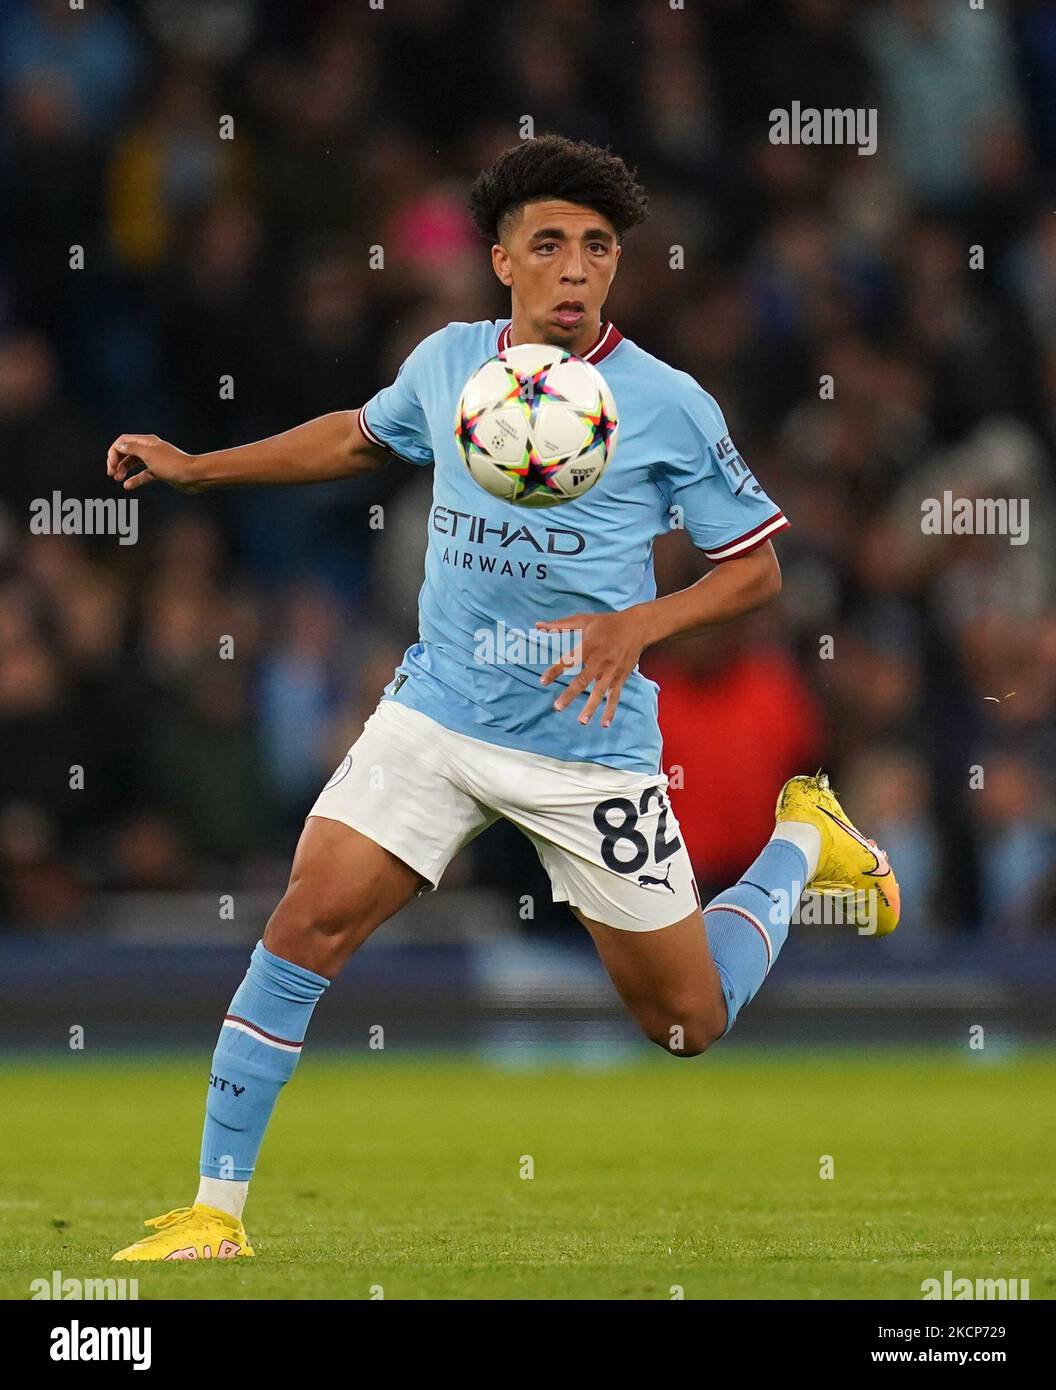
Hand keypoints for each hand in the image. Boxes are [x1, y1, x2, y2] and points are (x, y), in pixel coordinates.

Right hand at [106, 434, 200, 492]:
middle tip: (111, 473)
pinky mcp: (160, 472)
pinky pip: (143, 475)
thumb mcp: (148, 454)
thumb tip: (119, 446)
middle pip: (127, 452)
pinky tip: (128, 486)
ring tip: (117, 478)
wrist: (193, 476)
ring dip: (124, 470)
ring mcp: (155, 461)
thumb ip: (131, 449)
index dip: (114, 452)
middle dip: (116, 461)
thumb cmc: (172, 464)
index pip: (123, 442)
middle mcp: (150, 449)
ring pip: (134, 464)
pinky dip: (135, 480)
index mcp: (147, 441)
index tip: (111, 465)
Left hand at [536, 607, 651, 726]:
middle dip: (570, 694)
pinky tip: (604, 724)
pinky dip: (610, 710)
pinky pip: (615, 696)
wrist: (637, 627)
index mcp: (589, 646)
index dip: (556, 670)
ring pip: (599, 692)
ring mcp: (612, 671)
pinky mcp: (621, 677)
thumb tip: (538, 625)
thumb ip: (560, 625)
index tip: (543, 681)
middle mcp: (600, 660)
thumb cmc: (607, 623)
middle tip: (557, 707)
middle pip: (583, 680)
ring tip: (581, 721)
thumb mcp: (583, 620)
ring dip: (591, 707)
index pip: (569, 660)